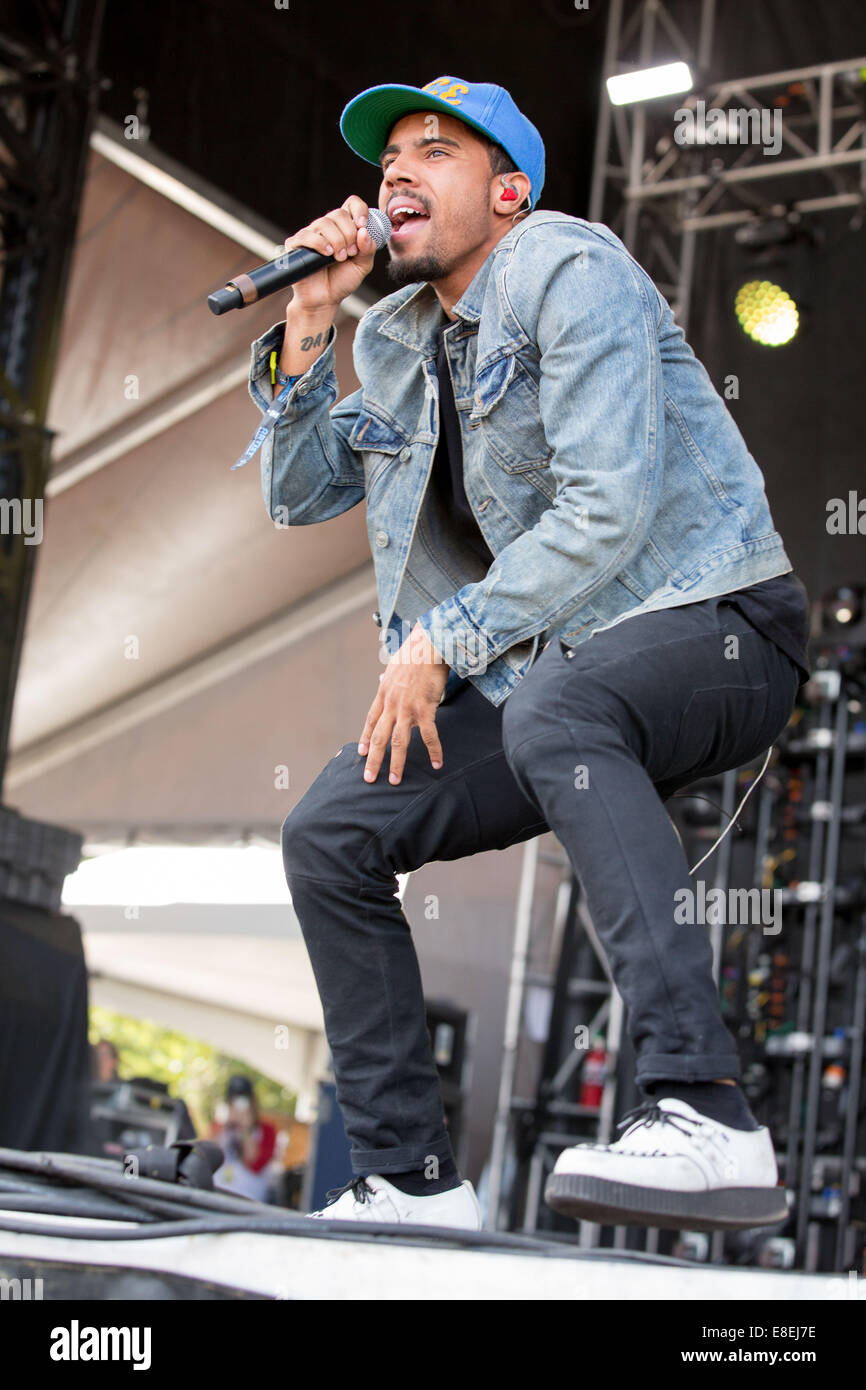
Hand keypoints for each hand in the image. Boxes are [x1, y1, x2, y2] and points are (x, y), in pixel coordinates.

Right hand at [283, 195, 377, 313]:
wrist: (325, 300)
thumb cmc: (342, 281)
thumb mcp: (362, 266)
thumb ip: (368, 249)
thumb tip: (364, 232)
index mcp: (344, 227)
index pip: (351, 204)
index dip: (359, 210)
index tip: (362, 226)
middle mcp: (327, 227)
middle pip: (339, 213)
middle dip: (349, 233)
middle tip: (350, 252)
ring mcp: (311, 234)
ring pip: (324, 223)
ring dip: (337, 240)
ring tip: (339, 258)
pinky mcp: (296, 244)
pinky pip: (307, 235)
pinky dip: (319, 243)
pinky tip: (327, 254)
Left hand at [358, 624, 449, 784]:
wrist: (428, 645)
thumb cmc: (415, 653)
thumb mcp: (394, 665)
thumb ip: (389, 677)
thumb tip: (382, 678)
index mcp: (383, 694)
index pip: (371, 721)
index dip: (366, 738)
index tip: (361, 753)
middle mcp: (391, 704)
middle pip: (379, 737)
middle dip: (373, 760)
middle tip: (369, 778)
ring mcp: (407, 708)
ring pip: (398, 741)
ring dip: (396, 763)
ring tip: (394, 780)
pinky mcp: (425, 708)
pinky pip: (429, 736)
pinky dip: (434, 751)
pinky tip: (437, 764)